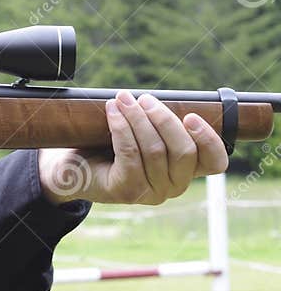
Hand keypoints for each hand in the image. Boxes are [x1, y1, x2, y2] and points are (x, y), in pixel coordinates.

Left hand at [38, 89, 229, 205]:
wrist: (75, 169)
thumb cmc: (112, 147)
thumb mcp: (143, 134)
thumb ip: (160, 123)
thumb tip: (159, 99)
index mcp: (187, 172)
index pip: (215, 162)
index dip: (210, 139)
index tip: (192, 116)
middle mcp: (174, 186)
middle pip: (183, 151)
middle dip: (164, 119)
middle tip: (145, 98)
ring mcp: (151, 192)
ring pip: (154, 150)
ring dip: (138, 118)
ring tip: (123, 98)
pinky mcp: (126, 190)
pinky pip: (129, 153)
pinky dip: (121, 128)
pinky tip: (113, 110)